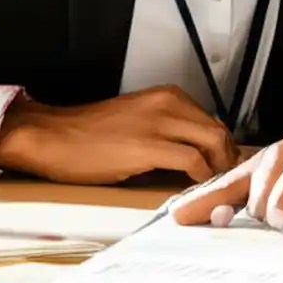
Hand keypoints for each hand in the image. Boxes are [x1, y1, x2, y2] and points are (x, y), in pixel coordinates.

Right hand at [0, 86, 238, 184]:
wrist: (54, 137)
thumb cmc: (90, 134)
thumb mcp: (140, 119)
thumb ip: (169, 127)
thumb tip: (198, 150)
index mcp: (169, 96)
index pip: (213, 121)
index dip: (224, 147)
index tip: (224, 167)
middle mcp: (170, 103)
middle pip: (219, 132)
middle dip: (228, 158)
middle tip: (225, 181)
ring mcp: (160, 123)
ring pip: (213, 143)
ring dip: (219, 168)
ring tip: (214, 186)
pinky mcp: (149, 146)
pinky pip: (192, 160)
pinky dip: (201, 175)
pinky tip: (194, 186)